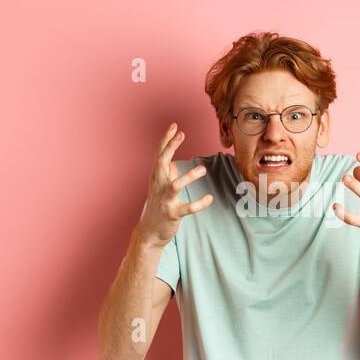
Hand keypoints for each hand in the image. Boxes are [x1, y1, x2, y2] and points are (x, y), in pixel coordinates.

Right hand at [134, 123, 213, 249]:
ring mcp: (165, 201)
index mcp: (156, 178)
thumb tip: (173, 164)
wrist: (149, 233)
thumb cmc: (157, 208)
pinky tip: (209, 198)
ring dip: (189, 177)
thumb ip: (166, 175)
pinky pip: (187, 208)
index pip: (159, 155)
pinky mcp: (173, 214)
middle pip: (161, 163)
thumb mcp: (159, 189)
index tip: (174, 125)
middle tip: (181, 134)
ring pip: (175, 186)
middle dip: (170, 147)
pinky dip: (199, 203)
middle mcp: (158, 186)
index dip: (166, 140)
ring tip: (203, 170)